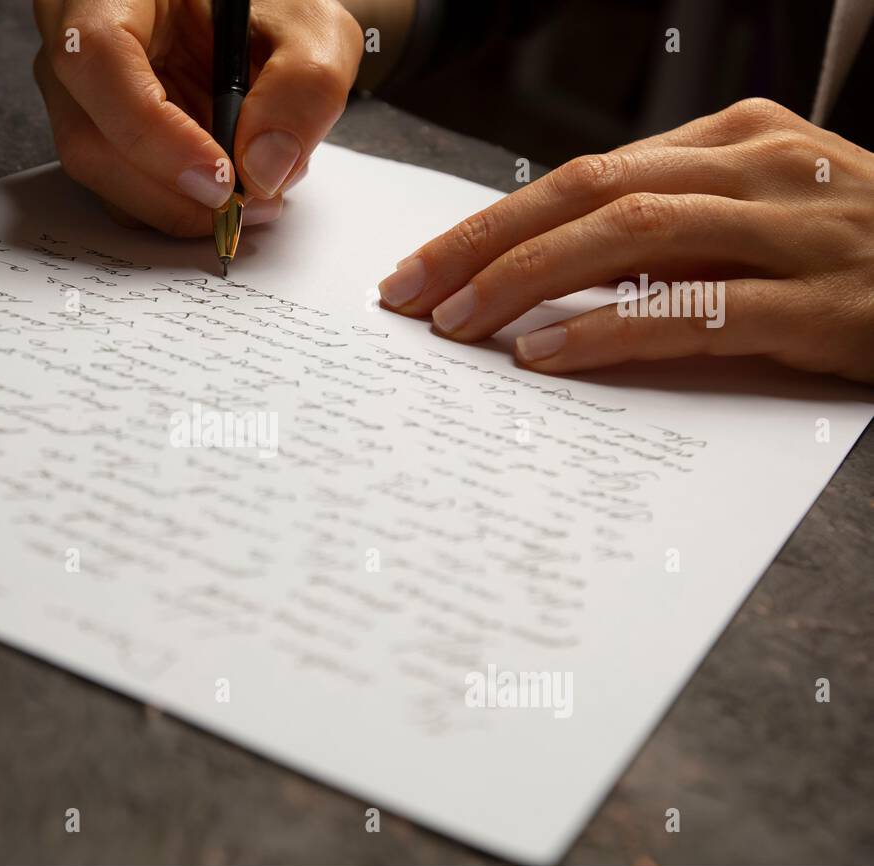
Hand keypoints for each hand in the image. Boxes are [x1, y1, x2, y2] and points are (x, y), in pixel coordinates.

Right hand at [32, 0, 362, 235]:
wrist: (262, 23)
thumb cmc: (273, 10)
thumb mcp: (312, 29)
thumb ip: (304, 87)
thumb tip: (263, 171)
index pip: (97, 58)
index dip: (153, 130)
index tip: (220, 177)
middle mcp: (78, 40)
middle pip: (88, 138)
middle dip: (172, 191)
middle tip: (247, 204)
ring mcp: (80, 94)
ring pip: (102, 176)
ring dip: (178, 205)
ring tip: (252, 196)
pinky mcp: (101, 135)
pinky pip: (122, 188)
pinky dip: (177, 204)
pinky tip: (228, 189)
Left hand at [377, 98, 873, 384]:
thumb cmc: (848, 252)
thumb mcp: (757, 211)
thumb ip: (668, 226)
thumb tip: (546, 265)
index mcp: (732, 139)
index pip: (584, 174)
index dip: (491, 222)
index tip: (422, 265)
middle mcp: (757, 168)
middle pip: (588, 195)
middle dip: (483, 246)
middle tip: (409, 295)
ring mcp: (793, 231)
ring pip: (630, 240)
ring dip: (527, 281)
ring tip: (457, 324)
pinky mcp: (819, 304)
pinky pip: (693, 311)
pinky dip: (609, 329)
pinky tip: (546, 352)